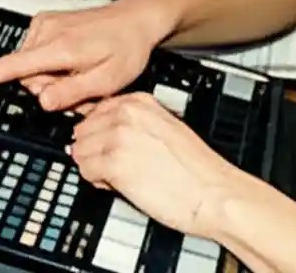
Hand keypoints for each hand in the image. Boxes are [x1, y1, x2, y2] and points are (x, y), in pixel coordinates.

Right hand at [0, 0, 181, 110]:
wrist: (137, 19)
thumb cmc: (127, 48)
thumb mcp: (107, 81)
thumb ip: (72, 93)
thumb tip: (41, 100)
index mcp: (58, 47)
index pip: (9, 67)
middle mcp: (46, 31)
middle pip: (27, 77)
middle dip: (50, 90)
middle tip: (84, 89)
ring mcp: (45, 25)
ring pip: (32, 68)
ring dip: (54, 78)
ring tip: (85, 73)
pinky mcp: (47, 23)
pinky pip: (38, 55)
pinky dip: (54, 65)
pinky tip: (78, 63)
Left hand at [69, 92, 245, 239]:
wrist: (215, 193)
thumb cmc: (197, 169)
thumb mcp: (165, 128)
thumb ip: (134, 124)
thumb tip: (105, 132)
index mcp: (140, 102)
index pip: (95, 111)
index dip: (100, 134)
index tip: (108, 146)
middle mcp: (126, 114)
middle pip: (83, 131)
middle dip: (95, 150)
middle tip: (117, 165)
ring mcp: (118, 137)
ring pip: (80, 151)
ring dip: (95, 167)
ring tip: (121, 176)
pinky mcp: (113, 163)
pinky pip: (85, 171)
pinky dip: (98, 182)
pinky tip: (121, 185)